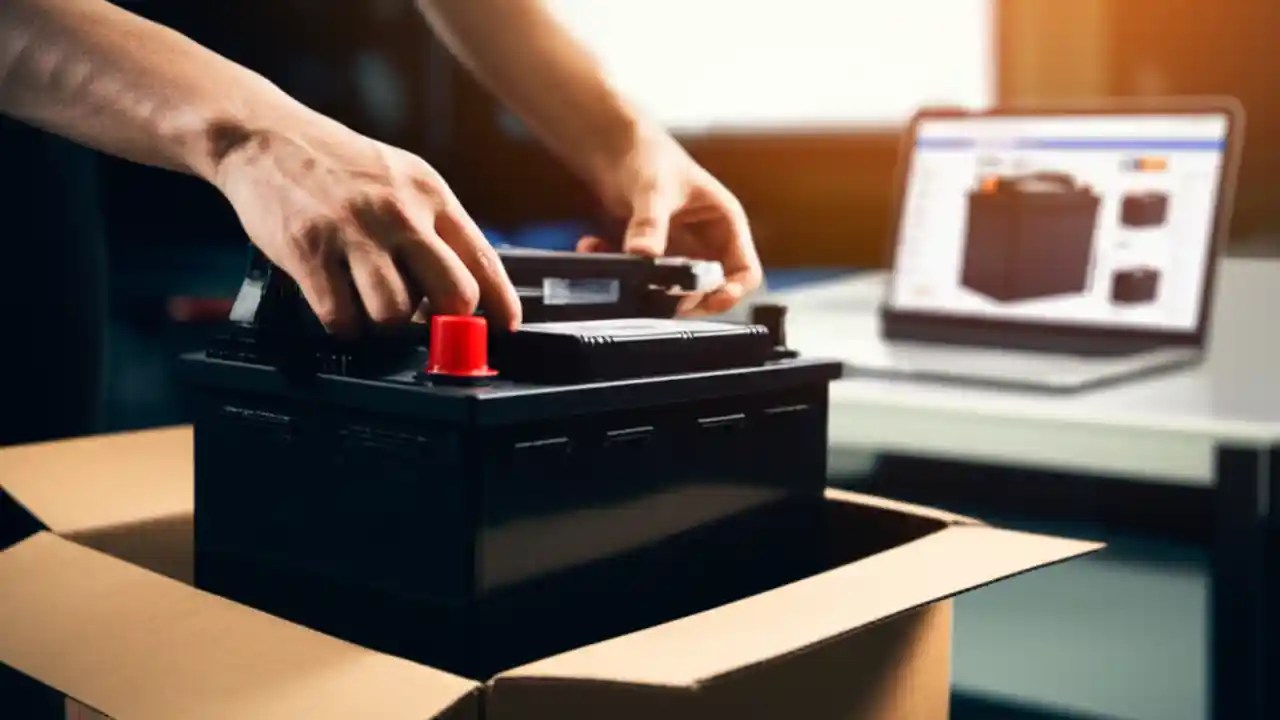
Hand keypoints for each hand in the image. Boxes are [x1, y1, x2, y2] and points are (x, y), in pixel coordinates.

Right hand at [209, 117, 520, 335]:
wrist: (265, 136)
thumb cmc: (340, 166)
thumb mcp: (403, 181)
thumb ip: (434, 230)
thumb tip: (461, 292)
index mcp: (431, 195)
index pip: (483, 260)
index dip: (501, 304)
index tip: (505, 328)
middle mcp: (400, 213)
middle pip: (453, 296)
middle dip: (445, 322)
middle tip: (425, 322)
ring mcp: (354, 233)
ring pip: (396, 314)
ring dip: (385, 325)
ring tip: (370, 305)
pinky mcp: (310, 252)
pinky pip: (342, 317)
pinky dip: (343, 324)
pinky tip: (339, 305)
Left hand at [577, 130, 761, 314]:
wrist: (614, 144)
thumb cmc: (649, 155)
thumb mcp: (653, 190)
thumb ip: (650, 224)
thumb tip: (643, 255)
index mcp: (725, 223)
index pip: (745, 271)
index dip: (731, 291)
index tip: (709, 301)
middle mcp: (706, 241)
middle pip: (709, 290)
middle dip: (683, 297)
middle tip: (658, 297)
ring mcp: (679, 251)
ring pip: (673, 289)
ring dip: (646, 287)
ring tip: (619, 270)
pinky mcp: (652, 255)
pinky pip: (641, 277)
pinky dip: (618, 271)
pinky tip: (595, 247)